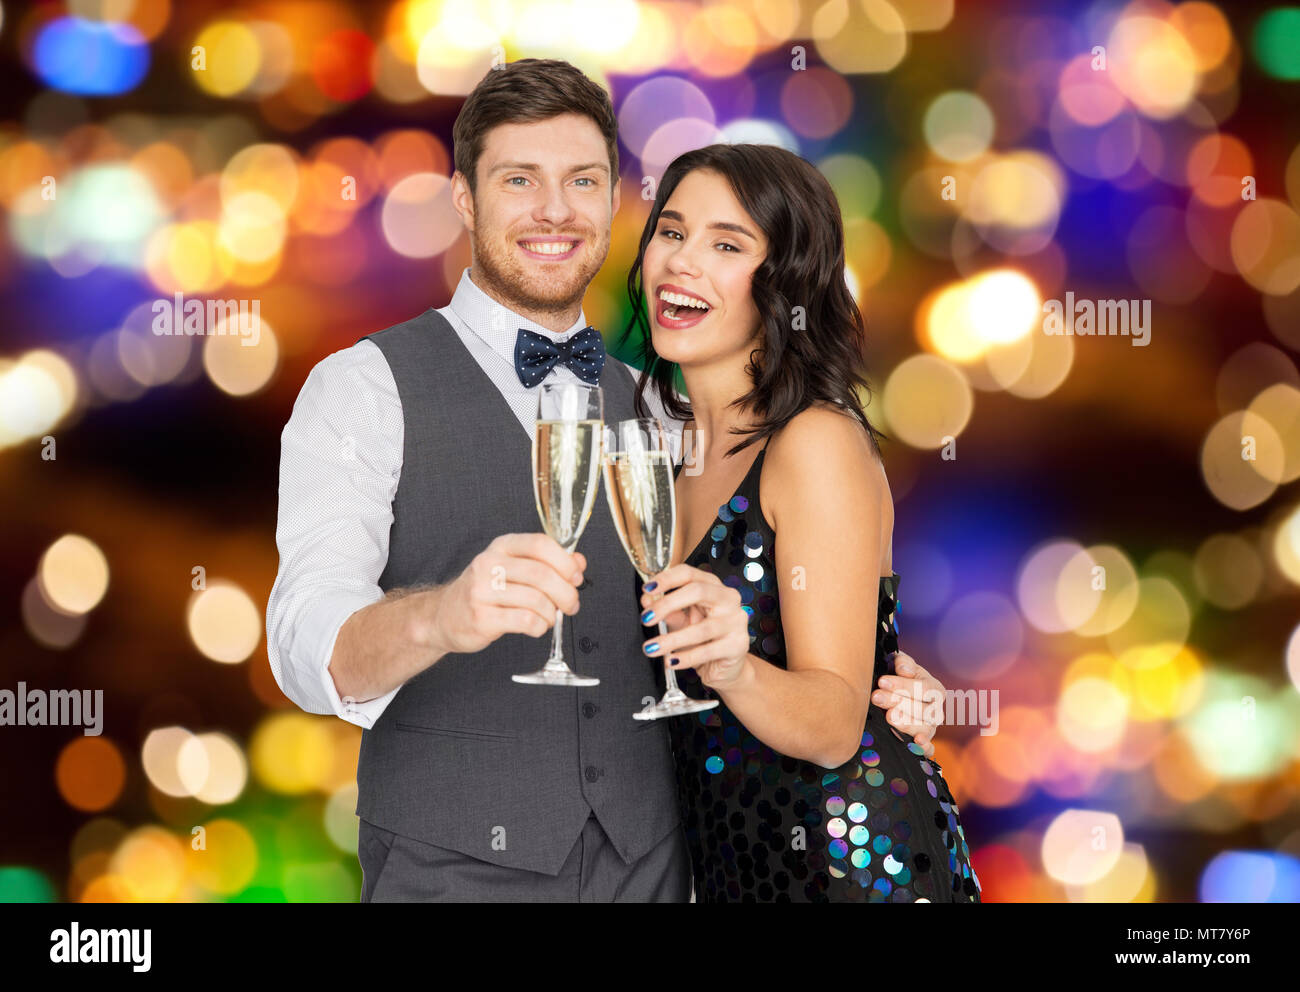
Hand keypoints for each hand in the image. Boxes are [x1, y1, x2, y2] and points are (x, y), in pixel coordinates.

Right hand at [435, 533, 584, 653]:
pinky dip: (539, 626)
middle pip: (541, 574)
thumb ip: (548, 563)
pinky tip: (536, 626)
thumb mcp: (514, 569)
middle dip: (565, 593)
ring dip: (551, 613)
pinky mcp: (481, 617)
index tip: (576, 577)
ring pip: (535, 600)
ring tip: (549, 617)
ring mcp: (482, 591)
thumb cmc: (485, 591)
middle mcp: (489, 564)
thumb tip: (579, 562)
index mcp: (501, 547)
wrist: (444, 616)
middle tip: (571, 604)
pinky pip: (524, 621)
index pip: (539, 544)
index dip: (565, 562)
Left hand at [639, 563, 749, 688]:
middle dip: (667, 604)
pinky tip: (671, 661)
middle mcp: (728, 599)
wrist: (724, 667)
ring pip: (701, 628)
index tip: (646, 589)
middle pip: (697, 591)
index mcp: (713, 586)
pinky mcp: (738, 645)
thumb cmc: (704, 639)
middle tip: (646, 618)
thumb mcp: (681, 621)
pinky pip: (707, 651)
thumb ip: (666, 610)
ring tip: (652, 648)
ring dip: (672, 640)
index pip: (688, 573)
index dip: (666, 579)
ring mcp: (736, 621)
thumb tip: (647, 600)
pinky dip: (685, 658)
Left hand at [872, 651, 944, 756]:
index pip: (924, 688)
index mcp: (934, 689)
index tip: (882, 681)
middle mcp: (936, 710)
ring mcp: (930, 728)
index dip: (903, 685)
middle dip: (898, 702)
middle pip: (923, 709)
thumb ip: (903, 663)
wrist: (891, 697)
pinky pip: (929, 749)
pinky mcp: (924, 743)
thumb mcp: (900, 666)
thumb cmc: (897, 679)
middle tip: (876, 697)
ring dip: (907, 723)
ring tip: (888, 716)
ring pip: (925, 728)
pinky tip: (915, 742)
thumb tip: (904, 670)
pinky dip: (924, 748)